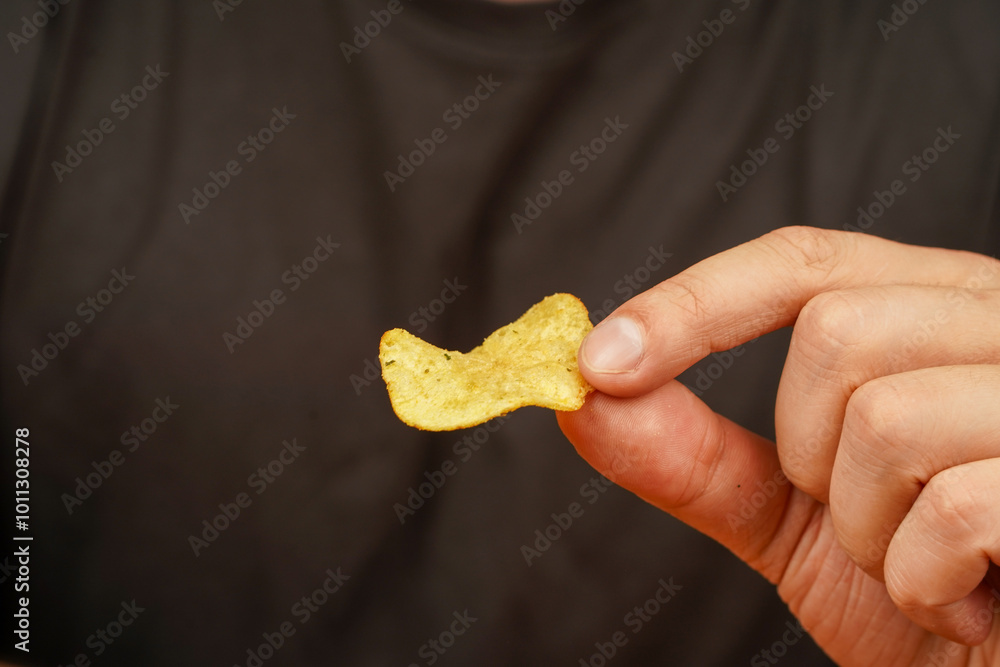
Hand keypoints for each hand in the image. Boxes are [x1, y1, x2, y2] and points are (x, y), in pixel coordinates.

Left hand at [558, 227, 999, 665]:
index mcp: (939, 314)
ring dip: (868, 531)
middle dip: (810, 455)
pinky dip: (925, 584)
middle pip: (838, 332)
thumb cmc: (922, 591)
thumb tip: (584, 397)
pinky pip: (954, 508)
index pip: (806, 263)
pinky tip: (971, 603)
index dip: (693, 303)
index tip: (596, 362)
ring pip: (886, 419)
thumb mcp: (792, 516)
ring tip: (927, 566)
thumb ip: (694, 454)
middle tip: (864, 520)